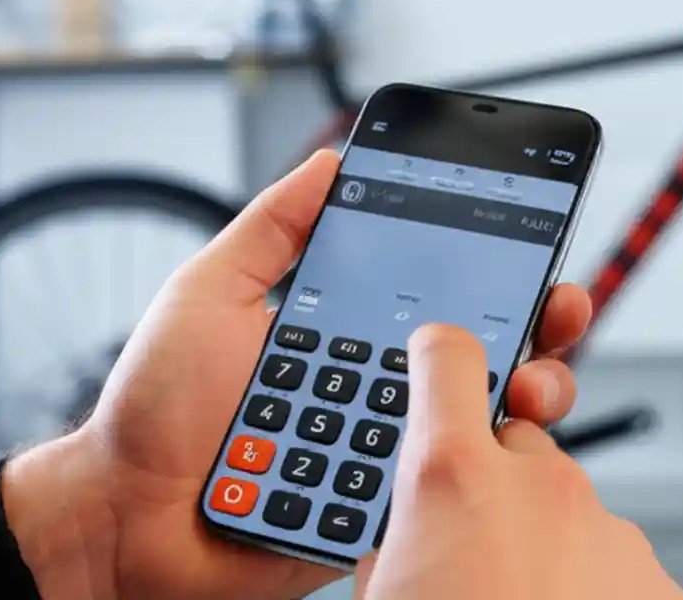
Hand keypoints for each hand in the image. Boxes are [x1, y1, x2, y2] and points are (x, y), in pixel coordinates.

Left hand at [0, 150, 593, 599]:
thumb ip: (272, 229)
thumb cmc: (153, 409)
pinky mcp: (376, 510)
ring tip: (525, 384)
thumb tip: (330, 163)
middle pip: (478, 355)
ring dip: (521, 397)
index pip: (433, 294)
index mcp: (343, 334)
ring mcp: (380, 450)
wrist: (126, 520)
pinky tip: (487, 446)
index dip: (492, 270)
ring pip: (476, 421)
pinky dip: (476, 468)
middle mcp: (372, 388)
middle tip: (557, 310)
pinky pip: (440, 488)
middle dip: (536, 330)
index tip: (535, 249)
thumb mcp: (207, 292)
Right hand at [355, 325, 682, 599]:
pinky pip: (609, 556)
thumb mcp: (382, 598)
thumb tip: (409, 535)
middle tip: (469, 551)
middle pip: (514, 442)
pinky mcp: (653, 575)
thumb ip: (396, 543)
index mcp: (452, 478)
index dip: (440, 357)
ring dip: (542, 541)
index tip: (438, 363)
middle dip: (491, 482)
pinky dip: (588, 583)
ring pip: (565, 506)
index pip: (448, 358)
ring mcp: (606, 528)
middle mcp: (538, 483)